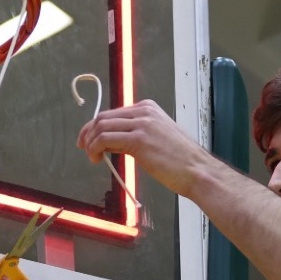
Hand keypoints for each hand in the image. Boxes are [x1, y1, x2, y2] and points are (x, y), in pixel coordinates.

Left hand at [76, 99, 217, 195]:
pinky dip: (95, 148)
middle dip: (88, 132)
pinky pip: (105, 139)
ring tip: (91, 156)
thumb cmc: (181, 161)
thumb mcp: (157, 138)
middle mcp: (144, 112)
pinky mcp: (138, 140)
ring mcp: (141, 124)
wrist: (197, 170)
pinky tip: (96, 158)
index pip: (114, 113)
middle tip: (83, 146)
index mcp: (149, 108)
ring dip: (90, 142)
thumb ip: (136, 135)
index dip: (96, 125)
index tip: (89, 138)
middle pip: (104, 117)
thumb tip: (112, 142)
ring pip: (102, 126)